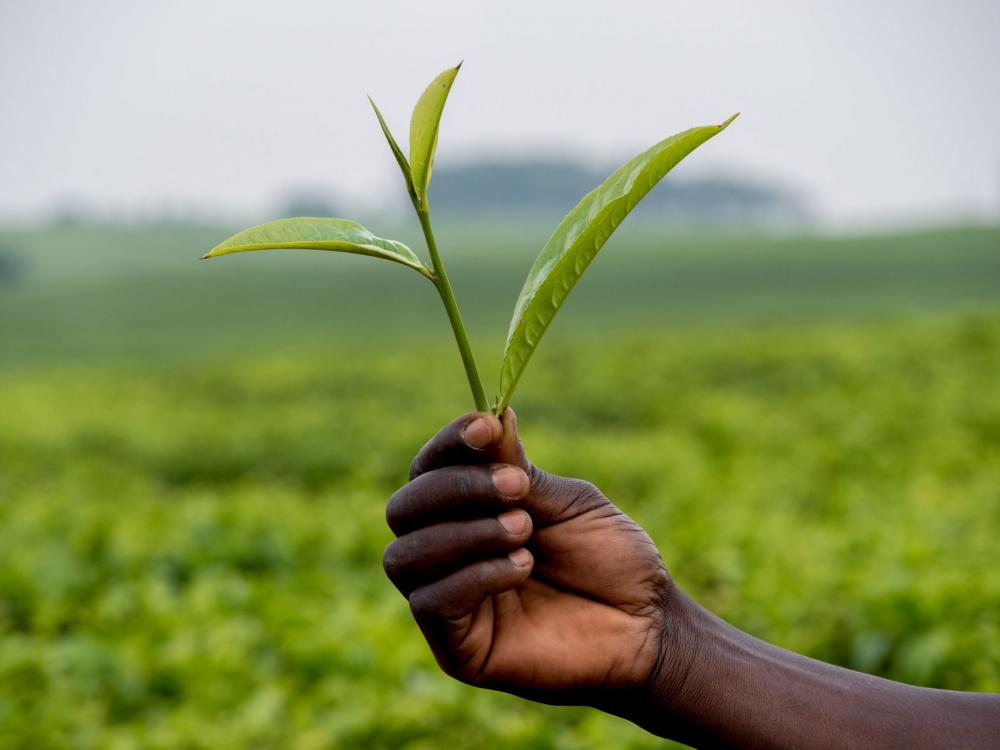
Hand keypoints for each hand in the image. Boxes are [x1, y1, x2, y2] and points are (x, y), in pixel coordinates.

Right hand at [383, 409, 676, 706]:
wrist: (648, 626)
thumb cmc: (609, 560)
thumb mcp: (566, 501)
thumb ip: (517, 467)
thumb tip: (490, 412)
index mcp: (467, 513)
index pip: (427, 471)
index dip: (448, 444)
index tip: (485, 427)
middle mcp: (447, 554)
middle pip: (403, 510)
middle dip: (455, 488)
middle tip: (516, 487)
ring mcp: (448, 603)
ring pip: (405, 557)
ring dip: (465, 532)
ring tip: (524, 529)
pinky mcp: (457, 648)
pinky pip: (430, 604)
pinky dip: (474, 574)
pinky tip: (522, 566)